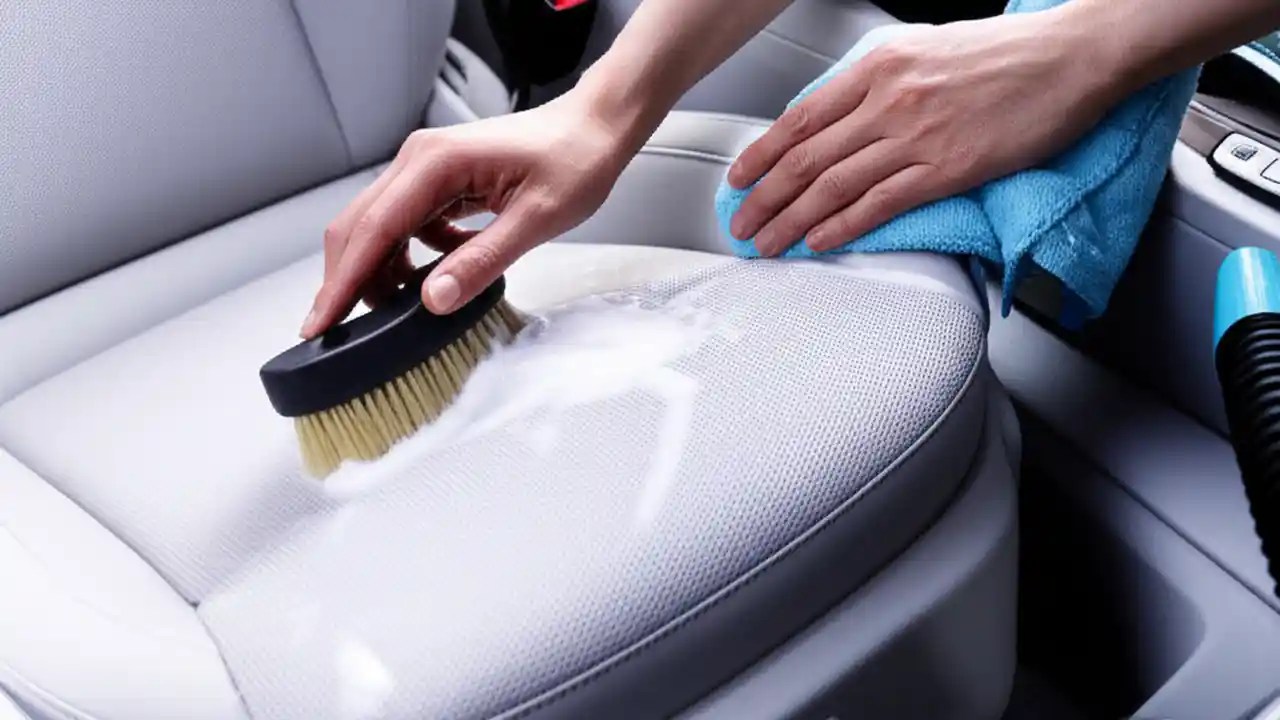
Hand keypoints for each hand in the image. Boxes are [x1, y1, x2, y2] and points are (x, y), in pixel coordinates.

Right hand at [300, 92, 630, 337]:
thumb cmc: (576, 159)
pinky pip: (410, 226)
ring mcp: (427, 170)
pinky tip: (446, 272)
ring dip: (384, 272)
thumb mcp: (537, 219)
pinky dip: (415, 257)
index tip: (318, 323)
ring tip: (402, 310)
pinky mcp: (441, 182)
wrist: (596, 127)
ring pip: (382, 229)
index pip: (372, 231)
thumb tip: (433, 300)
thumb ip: (482, 260)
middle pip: (361, 228)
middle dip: (348, 282)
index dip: (342, 283)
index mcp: (436, 164)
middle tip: (340, 333)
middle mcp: (420, 161)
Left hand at [726, 10, 1120, 255]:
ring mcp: (915, 135)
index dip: (762, 154)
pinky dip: (843, 226)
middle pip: (806, 158)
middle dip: (764, 197)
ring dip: (791, 221)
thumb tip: (840, 114)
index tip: (739, 178)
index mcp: (878, 67)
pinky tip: (818, 242)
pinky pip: (880, 203)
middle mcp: (887, 100)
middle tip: (740, 225)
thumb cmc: (1004, 53)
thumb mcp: (924, 49)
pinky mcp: (947, 168)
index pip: (800, 118)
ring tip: (767, 244)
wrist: (1070, 56)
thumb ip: (878, 82)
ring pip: (833, 186)